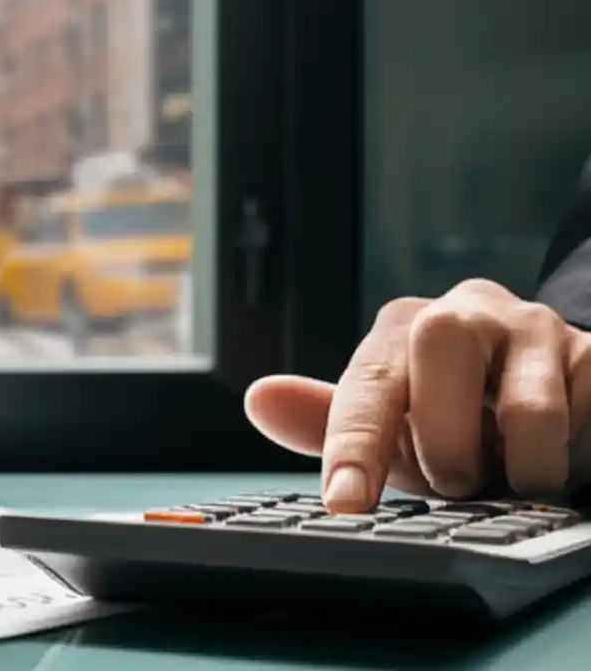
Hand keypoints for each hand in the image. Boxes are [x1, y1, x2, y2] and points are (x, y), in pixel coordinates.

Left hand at [244, 279, 590, 511]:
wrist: (555, 385)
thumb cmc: (458, 414)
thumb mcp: (393, 427)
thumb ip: (330, 421)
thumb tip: (259, 399)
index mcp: (400, 331)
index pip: (366, 385)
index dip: (353, 446)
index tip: (344, 502)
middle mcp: (462, 314)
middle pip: (442, 375)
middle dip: (449, 452)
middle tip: (460, 481)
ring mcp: (534, 326)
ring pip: (528, 413)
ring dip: (519, 469)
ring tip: (512, 472)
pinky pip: (585, 423)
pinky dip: (569, 458)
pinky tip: (558, 451)